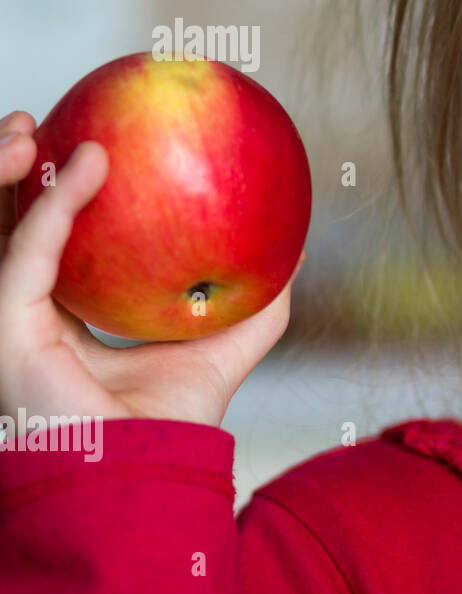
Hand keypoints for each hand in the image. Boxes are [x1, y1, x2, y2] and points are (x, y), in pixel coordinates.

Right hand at [0, 110, 303, 426]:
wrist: (154, 470)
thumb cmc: (180, 419)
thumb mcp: (227, 340)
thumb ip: (258, 297)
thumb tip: (299, 247)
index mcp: (57, 322)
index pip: (38, 245)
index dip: (44, 193)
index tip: (79, 142)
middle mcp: (23, 320)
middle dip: (0, 172)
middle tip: (36, 123)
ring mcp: (8, 326)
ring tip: (32, 125)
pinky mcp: (6, 332)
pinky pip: (24, 254)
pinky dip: (53, 204)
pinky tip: (90, 163)